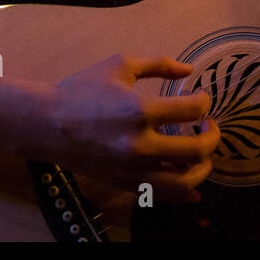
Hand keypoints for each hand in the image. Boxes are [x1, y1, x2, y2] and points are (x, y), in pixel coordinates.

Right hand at [42, 54, 220, 202]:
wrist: (46, 124)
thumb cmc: (82, 90)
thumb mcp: (121, 65)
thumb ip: (159, 64)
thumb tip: (189, 70)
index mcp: (139, 111)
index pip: (193, 110)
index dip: (205, 102)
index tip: (201, 98)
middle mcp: (139, 145)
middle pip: (197, 150)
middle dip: (212, 136)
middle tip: (208, 125)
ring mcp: (131, 170)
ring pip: (185, 182)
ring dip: (203, 167)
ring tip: (201, 152)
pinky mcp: (124, 183)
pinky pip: (163, 195)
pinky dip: (183, 191)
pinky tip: (190, 179)